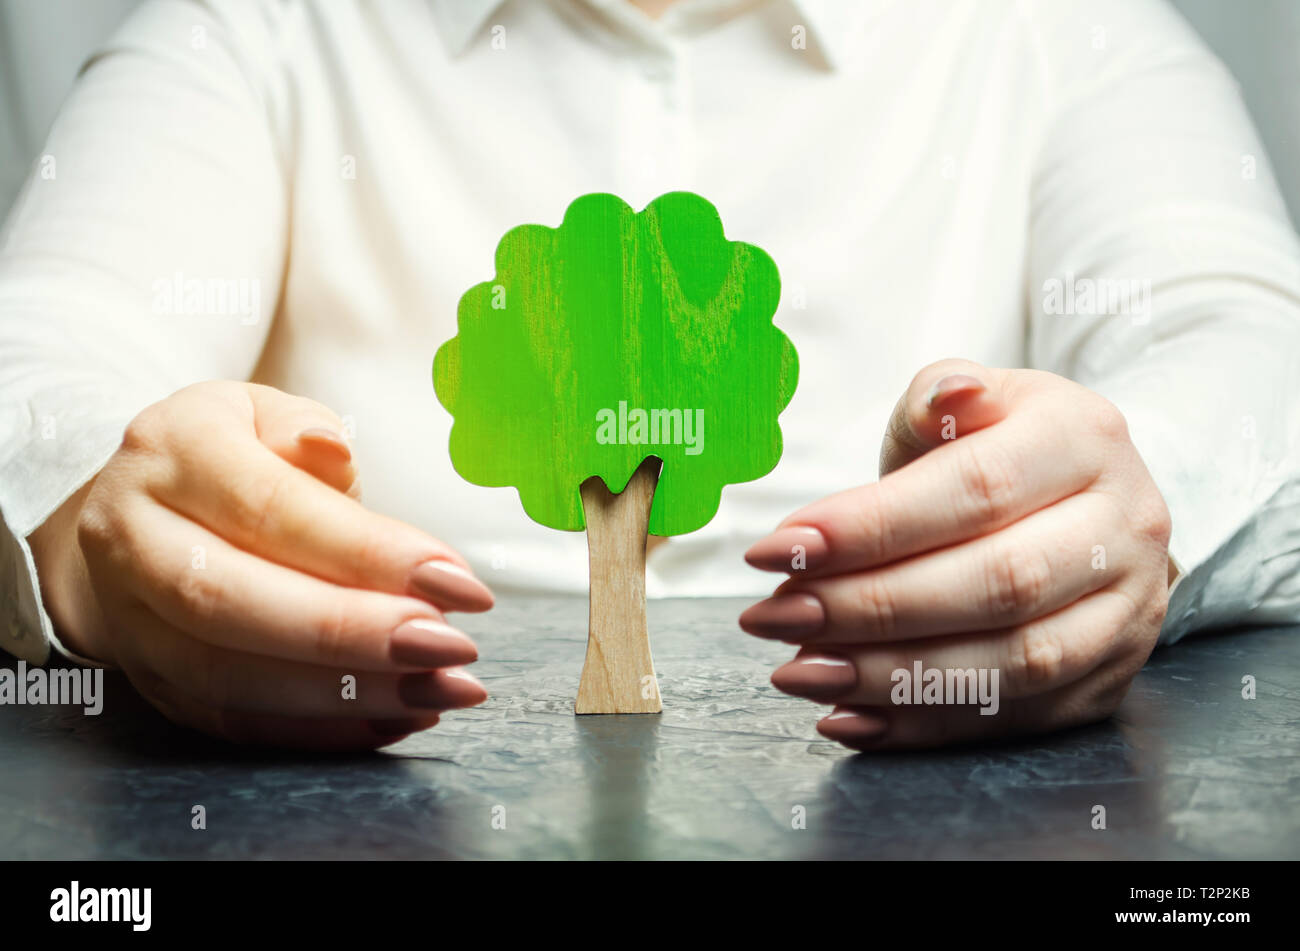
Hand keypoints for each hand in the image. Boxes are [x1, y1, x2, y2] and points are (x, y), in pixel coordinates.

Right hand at [28, 381, 493, 749]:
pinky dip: (320, 729)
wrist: (139, 512)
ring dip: (346, 696)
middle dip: (354, 634)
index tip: (457, 582)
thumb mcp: (265, 415)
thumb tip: (330, 449)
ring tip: (439, 690)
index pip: (273, 509)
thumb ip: (305, 433)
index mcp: (173, 452)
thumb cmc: (232, 457)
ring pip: (228, 677)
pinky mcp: (152, 682)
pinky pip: (232, 721)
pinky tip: (397, 717)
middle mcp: (132, 537)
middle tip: (450, 646)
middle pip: (233, 602)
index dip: (369, 552)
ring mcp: (130, 619)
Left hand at [741, 359, 1172, 750]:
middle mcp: (1125, 526)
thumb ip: (935, 400)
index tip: (780, 549)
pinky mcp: (1109, 680)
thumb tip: (949, 393)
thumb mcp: (964, 404)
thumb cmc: (996, 449)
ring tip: (799, 671)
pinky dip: (925, 727)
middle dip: (869, 608)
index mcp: (1084, 439)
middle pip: (995, 583)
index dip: (871, 527)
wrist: (1079, 504)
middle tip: (776, 616)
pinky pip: (1017, 719)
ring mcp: (1127, 611)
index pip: (976, 489)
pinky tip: (849, 717)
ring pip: (1014, 663)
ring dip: (892, 677)